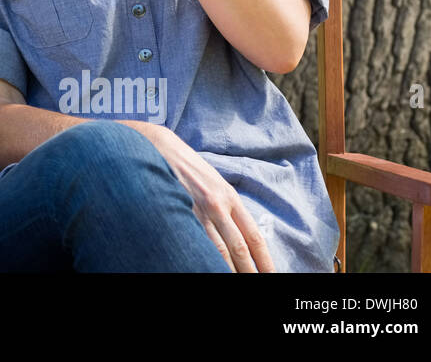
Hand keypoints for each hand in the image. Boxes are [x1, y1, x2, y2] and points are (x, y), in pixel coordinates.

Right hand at [126, 121, 275, 271]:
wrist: (159, 146)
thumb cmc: (187, 166)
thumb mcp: (213, 182)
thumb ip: (226, 205)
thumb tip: (239, 232)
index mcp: (229, 196)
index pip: (253, 235)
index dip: (264, 259)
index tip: (271, 275)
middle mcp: (217, 204)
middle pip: (238, 247)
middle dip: (250, 270)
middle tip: (258, 285)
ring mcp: (196, 209)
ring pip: (216, 249)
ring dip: (227, 269)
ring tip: (235, 281)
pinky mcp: (177, 209)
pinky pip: (193, 240)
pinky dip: (202, 256)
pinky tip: (205, 266)